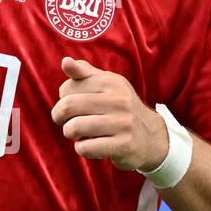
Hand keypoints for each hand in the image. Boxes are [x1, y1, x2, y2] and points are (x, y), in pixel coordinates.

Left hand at [50, 56, 168, 169]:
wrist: (151, 137)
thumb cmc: (120, 109)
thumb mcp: (107, 86)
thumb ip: (84, 73)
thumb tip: (65, 62)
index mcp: (111, 82)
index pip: (67, 88)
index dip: (62, 99)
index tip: (72, 106)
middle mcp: (119, 100)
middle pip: (68, 106)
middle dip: (59, 117)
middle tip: (66, 122)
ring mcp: (123, 123)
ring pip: (74, 128)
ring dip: (70, 133)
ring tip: (79, 134)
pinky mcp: (123, 146)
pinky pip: (85, 148)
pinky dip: (82, 148)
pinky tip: (91, 145)